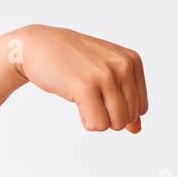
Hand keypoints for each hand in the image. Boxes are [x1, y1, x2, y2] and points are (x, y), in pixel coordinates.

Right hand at [1, 24, 146, 132]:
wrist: (36, 46)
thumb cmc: (72, 62)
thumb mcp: (105, 74)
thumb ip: (125, 101)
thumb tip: (137, 130)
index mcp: (132, 60)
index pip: (141, 108)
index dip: (118, 109)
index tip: (100, 92)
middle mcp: (123, 65)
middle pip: (129, 117)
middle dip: (108, 115)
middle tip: (89, 95)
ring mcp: (105, 75)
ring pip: (117, 124)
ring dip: (97, 119)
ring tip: (83, 99)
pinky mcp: (86, 87)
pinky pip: (99, 125)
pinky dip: (87, 122)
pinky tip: (77, 103)